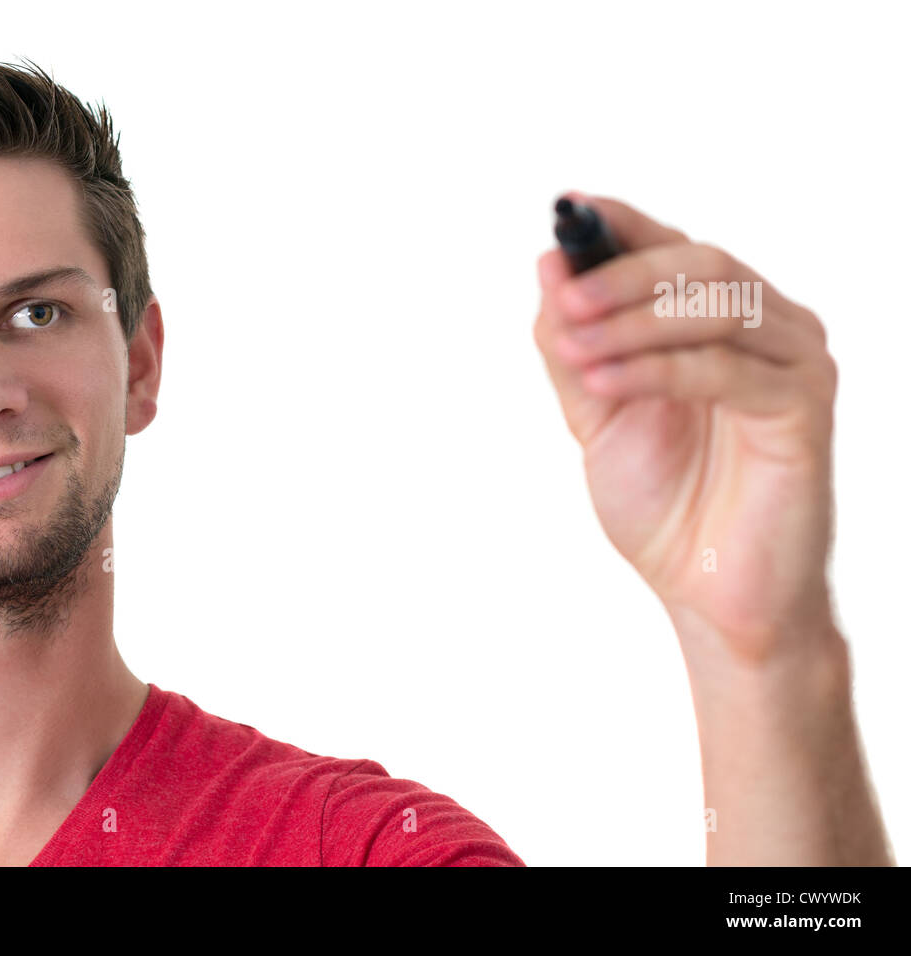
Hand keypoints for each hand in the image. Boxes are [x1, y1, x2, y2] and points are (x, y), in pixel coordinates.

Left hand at [533, 193, 839, 664]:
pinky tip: (601, 383)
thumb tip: (548, 263)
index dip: (622, 224)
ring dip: (631, 324)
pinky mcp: (805, 410)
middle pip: (700, 264)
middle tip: (564, 297)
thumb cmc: (664, 505)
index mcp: (722, 322)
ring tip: (572, 347)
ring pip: (714, 309)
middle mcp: (770, 328)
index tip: (569, 206)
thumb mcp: (596, 416)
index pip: (675, 248)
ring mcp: (795, 365)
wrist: (710, 595)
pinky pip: (724, 370)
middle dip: (621, 276)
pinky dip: (654, 371)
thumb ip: (573, 345)